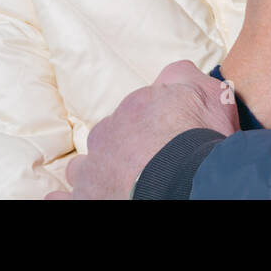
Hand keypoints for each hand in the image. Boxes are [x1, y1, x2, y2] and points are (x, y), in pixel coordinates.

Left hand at [45, 61, 235, 199]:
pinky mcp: (87, 199)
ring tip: (113, 182)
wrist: (187, 180)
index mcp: (135, 107)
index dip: (152, 124)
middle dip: (121, 147)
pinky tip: (62, 200)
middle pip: (109, 137)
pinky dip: (64, 199)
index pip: (138, 110)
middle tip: (143, 162)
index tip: (166, 135)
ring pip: (84, 167)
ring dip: (95, 171)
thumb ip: (185, 76)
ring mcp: (93, 169)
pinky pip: (65, 199)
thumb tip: (174, 71)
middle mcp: (108, 134)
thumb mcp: (209, 93)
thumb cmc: (201, 138)